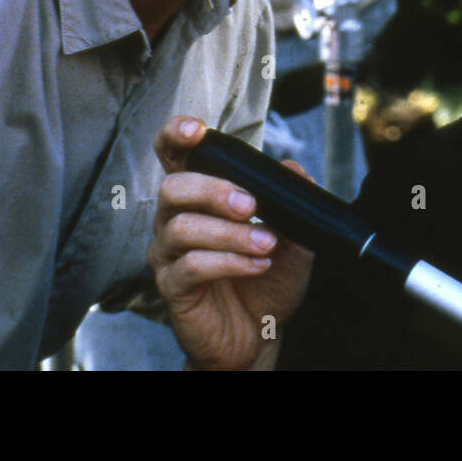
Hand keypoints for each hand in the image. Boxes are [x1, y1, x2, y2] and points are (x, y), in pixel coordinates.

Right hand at [149, 115, 314, 369]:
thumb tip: (293, 168)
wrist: (262, 330)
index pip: (171, 155)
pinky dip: (228, 261)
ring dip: (230, 233)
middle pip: (173, 187)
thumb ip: (291, 200)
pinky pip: (190, 266)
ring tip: (267, 243)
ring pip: (182, 228)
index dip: (176, 136)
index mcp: (198, 196)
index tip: (197, 131)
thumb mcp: (293, 235)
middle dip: (213, 190)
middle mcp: (174, 219)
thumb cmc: (268, 276)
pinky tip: (257, 265)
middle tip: (251, 205)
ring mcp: (168, 254)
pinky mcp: (172, 287)